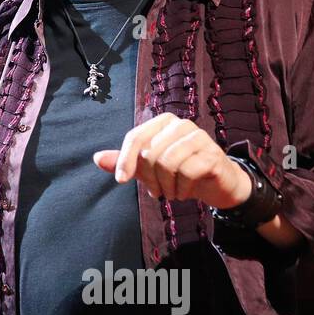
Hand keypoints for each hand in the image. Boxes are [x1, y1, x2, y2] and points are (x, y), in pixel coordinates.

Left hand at [92, 112, 251, 208]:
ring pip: (167, 162)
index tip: (121, 180)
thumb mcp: (148, 168)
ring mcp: (199, 137)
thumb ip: (124, 161)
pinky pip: (187, 172)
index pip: (135, 137)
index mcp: (163, 122)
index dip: (125, 159)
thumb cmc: (179, 172)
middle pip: (150, 152)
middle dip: (149, 179)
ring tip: (170, 192)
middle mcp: (181, 125)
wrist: (216, 184)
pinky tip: (184, 192)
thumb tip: (97, 158)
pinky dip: (181, 189)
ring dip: (165, 186)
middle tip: (156, 192)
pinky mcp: (212, 155)